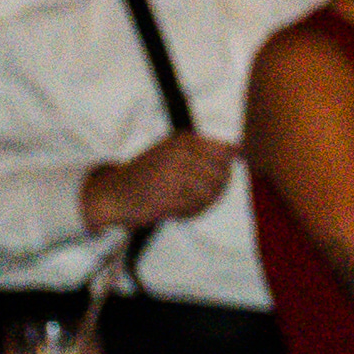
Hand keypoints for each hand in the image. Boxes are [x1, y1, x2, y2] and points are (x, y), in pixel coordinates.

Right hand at [83, 132, 236, 231]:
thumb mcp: (172, 150)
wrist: (113, 193)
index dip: (226, 169)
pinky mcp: (167, 198)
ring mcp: (173, 176)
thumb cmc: (147, 172)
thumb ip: (205, 149)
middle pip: (221, 175)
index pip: (225, 153)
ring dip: (204, 203)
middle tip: (202, 196)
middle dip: (218, 189)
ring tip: (189, 203)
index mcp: (182, 140)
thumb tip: (240, 150)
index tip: (215, 178)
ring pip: (211, 193)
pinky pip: (195, 208)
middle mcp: (179, 154)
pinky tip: (179, 210)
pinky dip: (192, 212)